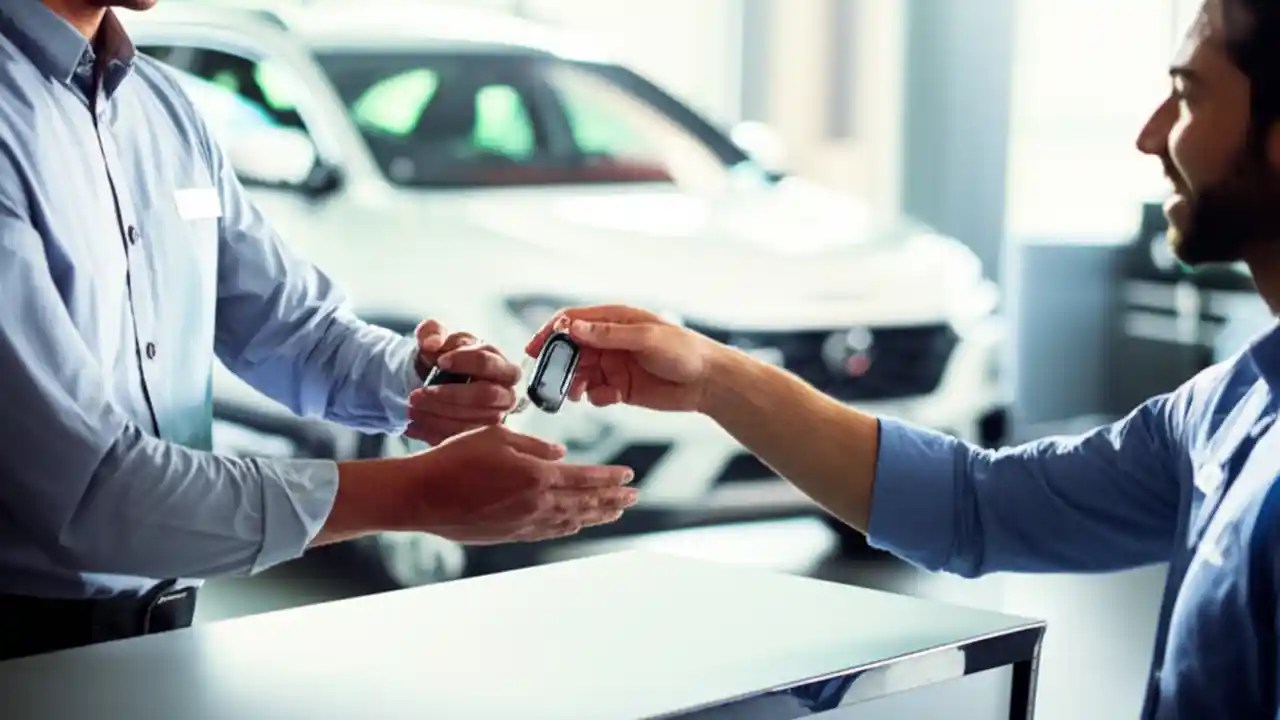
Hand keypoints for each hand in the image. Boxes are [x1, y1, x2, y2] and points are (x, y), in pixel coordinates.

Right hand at [400, 425, 637, 543]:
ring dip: (594, 516)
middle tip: (633, 498)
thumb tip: (561, 454)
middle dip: (612, 500)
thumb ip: (534, 445)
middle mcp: (535, 503)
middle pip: (584, 503)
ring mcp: (523, 523)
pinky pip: (548, 532)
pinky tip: (576, 524)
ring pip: (570, 521)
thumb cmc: (454, 458)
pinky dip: (568, 527)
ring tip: (614, 513)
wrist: (421, 495)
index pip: (585, 477)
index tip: (630, 476)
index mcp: (536, 475)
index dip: (610, 478)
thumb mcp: (497, 436)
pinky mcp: (508, 534)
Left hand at [407, 320, 521, 444]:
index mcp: (499, 365)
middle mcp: (504, 393)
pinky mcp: (479, 436)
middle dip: (451, 394)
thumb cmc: (443, 356)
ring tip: (411, 407)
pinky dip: (433, 432)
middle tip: (420, 392)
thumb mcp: (434, 336)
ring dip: (438, 414)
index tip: (440, 361)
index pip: (489, 362)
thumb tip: (433, 343)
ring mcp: (494, 418)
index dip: (465, 361)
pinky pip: (460, 438)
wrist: (434, 382)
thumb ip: (432, 331)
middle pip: (486, 395)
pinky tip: (412, 426)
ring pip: (473, 420)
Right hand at [525, 305, 719, 412]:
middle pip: (571, 350)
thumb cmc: (684, 351)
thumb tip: (574, 328)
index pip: (572, 320)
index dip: (550, 333)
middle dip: (560, 365)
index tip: (535, 349)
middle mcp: (610, 341)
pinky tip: (609, 398)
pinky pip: (595, 392)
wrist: (708, 382)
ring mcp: (614, 364)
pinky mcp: (620, 387)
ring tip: (579, 394)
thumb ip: (610, 335)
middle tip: (552, 381)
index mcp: (615, 320)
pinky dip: (595, 397)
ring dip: (575, 384)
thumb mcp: (647, 338)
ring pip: (580, 373)